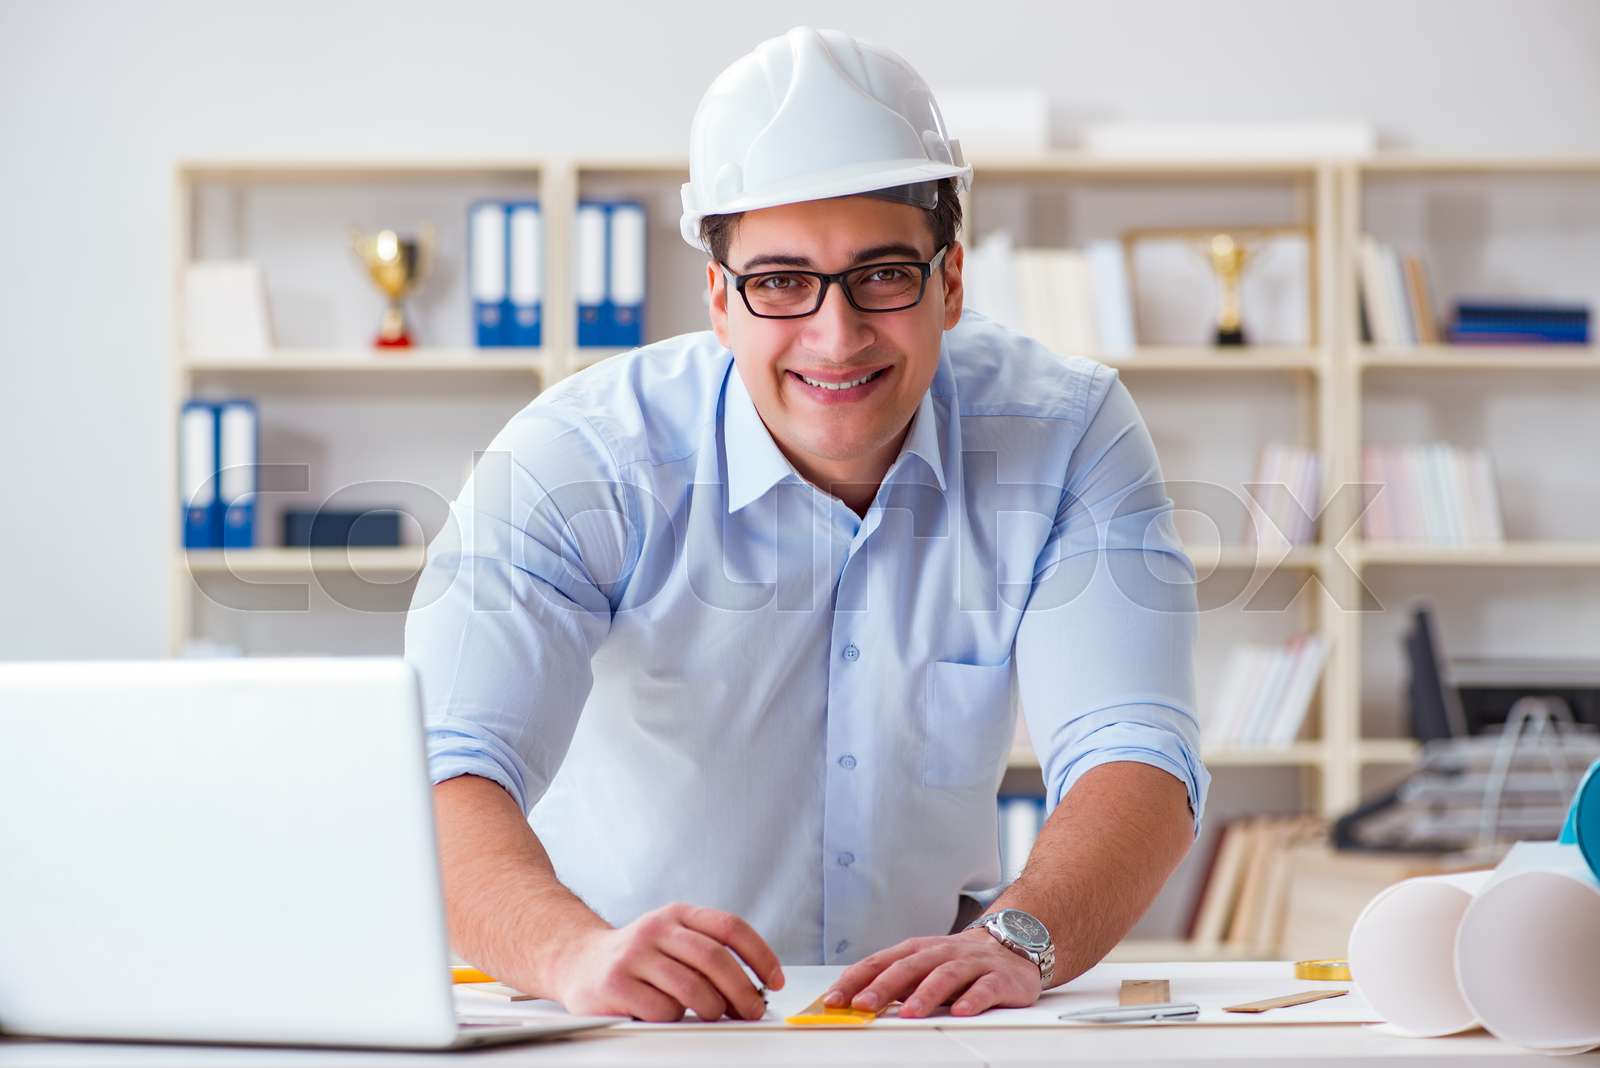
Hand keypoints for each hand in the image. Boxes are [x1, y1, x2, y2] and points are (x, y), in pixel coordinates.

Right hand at [552, 902, 784, 1022]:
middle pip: (714, 959)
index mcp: (677, 914)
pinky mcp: (615, 984)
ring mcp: (634, 955)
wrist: (577, 960)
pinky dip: (674, 1018)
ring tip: (714, 1014)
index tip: (775, 980)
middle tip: (752, 1009)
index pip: (730, 927)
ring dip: (712, 1008)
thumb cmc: (636, 956)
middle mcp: (655, 928)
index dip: (760, 954)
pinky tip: (668, 1013)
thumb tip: (755, 986)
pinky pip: (661, 1009)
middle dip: (742, 990)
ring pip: (691, 987)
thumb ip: (708, 953)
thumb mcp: (672, 938)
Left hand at [822, 927, 1041, 1018]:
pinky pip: (985, 988)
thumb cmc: (959, 961)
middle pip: (908, 966)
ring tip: (910, 1013)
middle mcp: (941, 953)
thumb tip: (852, 1004)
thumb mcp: (923, 968)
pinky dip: (973, 999)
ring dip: (925, 994)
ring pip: (945, 975)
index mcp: (917, 950)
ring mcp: (971, 964)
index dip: (854, 980)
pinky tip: (960, 1011)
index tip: (833, 1000)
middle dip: (883, 986)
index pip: (879, 962)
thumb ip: (894, 984)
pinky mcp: (1000, 978)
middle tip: (863, 1005)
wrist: (1013, 944)